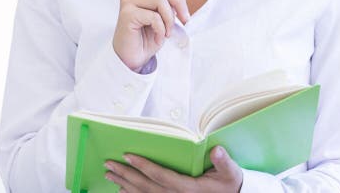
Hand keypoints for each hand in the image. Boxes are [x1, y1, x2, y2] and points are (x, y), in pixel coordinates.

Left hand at [104, 145, 242, 192]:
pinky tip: (121, 190)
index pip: (160, 176)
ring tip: (109, 175)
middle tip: (109, 164)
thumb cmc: (228, 184)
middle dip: (125, 175)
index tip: (128, 155)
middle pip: (144, 187)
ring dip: (123, 185)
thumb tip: (216, 150)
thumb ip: (223, 162)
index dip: (143, 166)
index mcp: (188, 189)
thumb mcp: (230, 172)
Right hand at [113, 0, 195, 71]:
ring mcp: (128, 2)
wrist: (133, 58)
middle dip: (180, 4)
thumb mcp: (167, 15)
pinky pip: (154, 16)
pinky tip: (158, 38)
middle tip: (185, 20)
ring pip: (161, 0)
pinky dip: (161, 29)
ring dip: (170, 20)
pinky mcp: (127, 14)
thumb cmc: (148, 36)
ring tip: (167, 32)